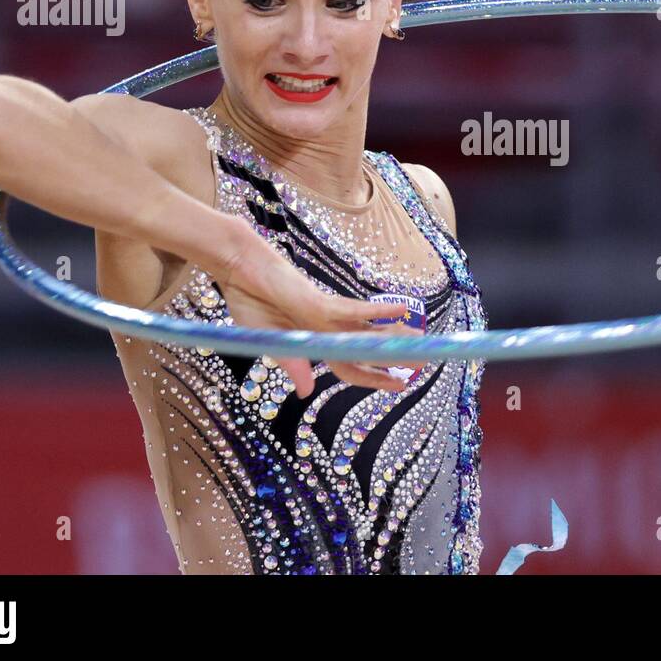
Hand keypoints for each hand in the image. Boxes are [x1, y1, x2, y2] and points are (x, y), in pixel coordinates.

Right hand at [215, 229, 425, 397]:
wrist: (237, 268)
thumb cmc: (248, 301)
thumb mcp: (269, 342)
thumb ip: (291, 365)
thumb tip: (308, 393)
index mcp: (313, 343)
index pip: (351, 366)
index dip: (374, 378)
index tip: (399, 384)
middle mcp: (325, 330)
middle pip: (365, 349)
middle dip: (393, 358)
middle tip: (423, 363)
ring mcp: (324, 315)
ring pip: (365, 331)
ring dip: (394, 336)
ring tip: (421, 339)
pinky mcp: (317, 301)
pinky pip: (351, 310)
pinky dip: (376, 312)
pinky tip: (401, 310)